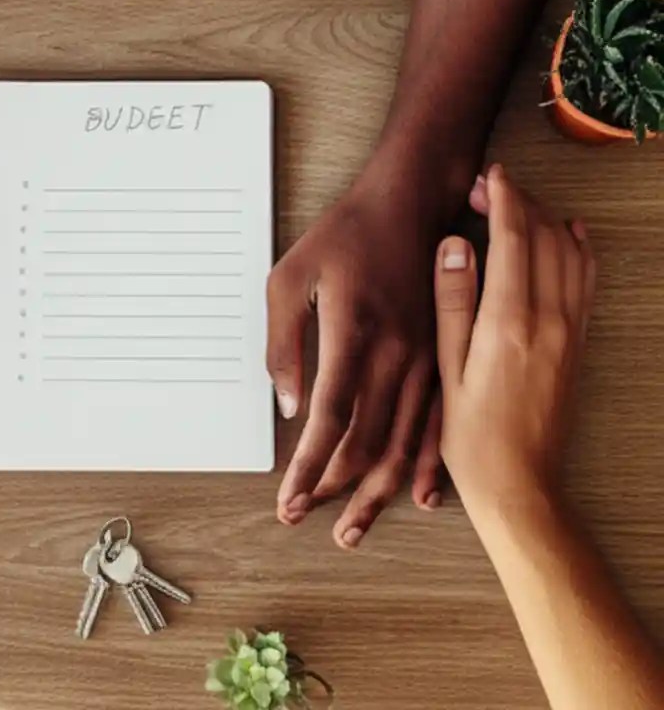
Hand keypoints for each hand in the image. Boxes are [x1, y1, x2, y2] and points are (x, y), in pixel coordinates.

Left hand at [266, 164, 445, 548]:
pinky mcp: (446, 358)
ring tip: (353, 529)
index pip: (328, 419)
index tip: (290, 501)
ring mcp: (428, 360)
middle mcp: (396, 355)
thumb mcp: (289, 277)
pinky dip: (426, 465)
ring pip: (404, 443)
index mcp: (354, 335)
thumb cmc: (345, 235)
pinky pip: (439, 423)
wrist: (414, 200)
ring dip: (376, 491)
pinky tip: (418, 497)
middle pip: (367, 443)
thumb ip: (283, 344)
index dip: (309, 467)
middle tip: (304, 520)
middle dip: (334, 490)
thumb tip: (286, 405)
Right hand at [435, 165, 594, 499]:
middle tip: (491, 187)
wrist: (519, 483)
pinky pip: (587, 281)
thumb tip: (453, 245)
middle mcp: (548, 319)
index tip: (489, 175)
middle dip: (521, 202)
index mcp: (509, 323)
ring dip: (547, 220)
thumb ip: (452, 304)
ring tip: (518, 205)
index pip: (512, 239)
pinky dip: (580, 249)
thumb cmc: (471, 435)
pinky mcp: (577, 343)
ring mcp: (569, 331)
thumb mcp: (446, 370)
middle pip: (544, 237)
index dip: (503, 199)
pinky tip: (570, 234)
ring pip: (569, 254)